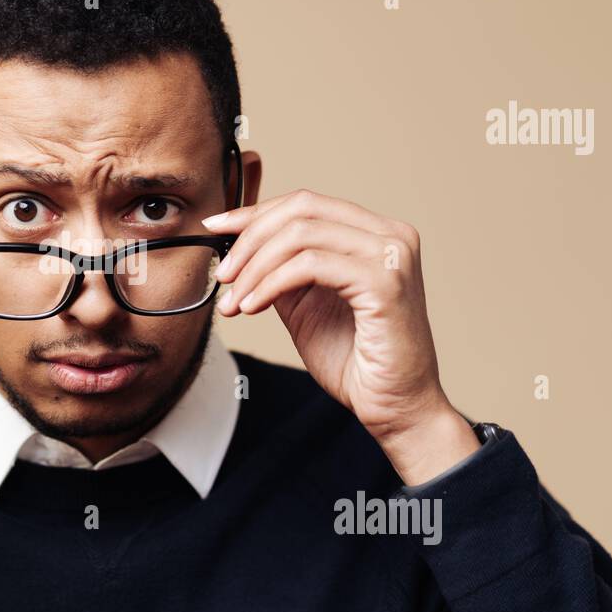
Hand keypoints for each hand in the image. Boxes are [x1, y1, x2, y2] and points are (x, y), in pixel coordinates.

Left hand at [203, 189, 478, 483]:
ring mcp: (391, 255)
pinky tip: (253, 307)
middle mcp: (391, 235)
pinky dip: (271, 283)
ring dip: (256, 267)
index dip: (255, 213)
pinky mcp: (385, 282)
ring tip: (235, 300)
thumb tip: (238, 248)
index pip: (306, 204)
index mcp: (375, 234)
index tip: (217, 229)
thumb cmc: (357, 362)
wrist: (394, 407)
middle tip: (224, 274)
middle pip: (302, 209)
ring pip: (301, 234)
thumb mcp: (306, 305)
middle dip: (250, 238)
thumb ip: (281, 271)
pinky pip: (310, 265)